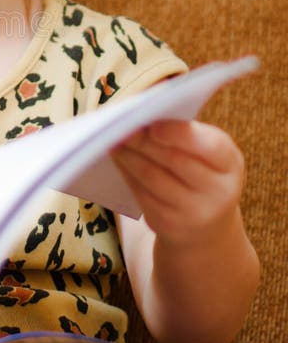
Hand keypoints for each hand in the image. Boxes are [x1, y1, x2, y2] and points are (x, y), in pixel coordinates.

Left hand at [112, 120, 245, 248]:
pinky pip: (142, 194)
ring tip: (113, 139)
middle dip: (144, 141)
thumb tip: (141, 116)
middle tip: (121, 125)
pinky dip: (127, 173)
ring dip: (129, 156)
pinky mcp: (170, 225)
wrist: (207, 224)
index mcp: (230, 163)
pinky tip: (118, 159)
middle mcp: (219, 191)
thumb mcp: (206, 151)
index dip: (179, 134)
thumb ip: (184, 133)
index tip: (153, 124)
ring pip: (152, 178)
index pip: (209, 146)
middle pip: (175, 161)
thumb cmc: (201, 171)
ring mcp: (195, 213)